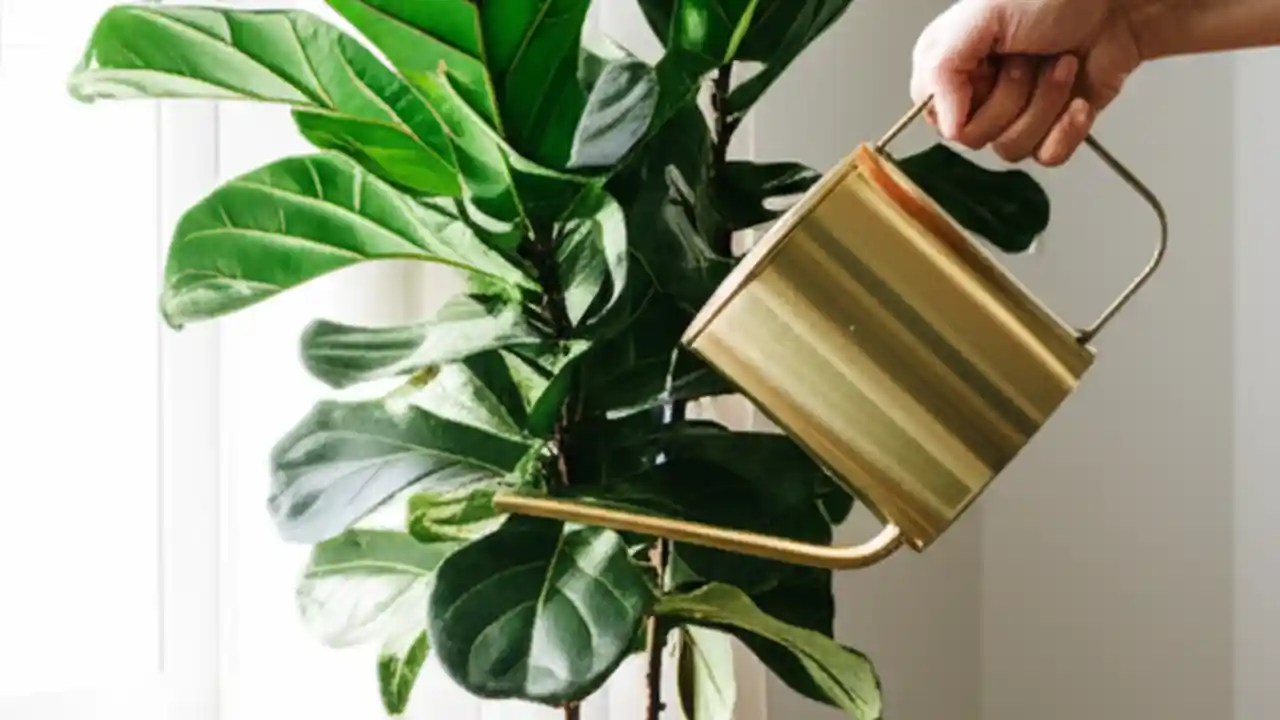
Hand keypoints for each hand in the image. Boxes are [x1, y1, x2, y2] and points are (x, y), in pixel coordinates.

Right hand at [910, 0, 1143, 165]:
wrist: (1121, 2)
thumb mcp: (984, 15)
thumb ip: (945, 69)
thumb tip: (948, 128)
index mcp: (950, 66)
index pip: (938, 118)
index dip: (965, 103)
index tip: (989, 68)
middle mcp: (978, 93)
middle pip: (977, 138)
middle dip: (1014, 97)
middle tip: (1031, 58)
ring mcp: (1015, 113)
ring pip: (1012, 148)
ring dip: (1046, 105)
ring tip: (1063, 65)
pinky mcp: (1052, 127)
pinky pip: (1046, 157)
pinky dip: (1068, 130)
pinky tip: (1080, 100)